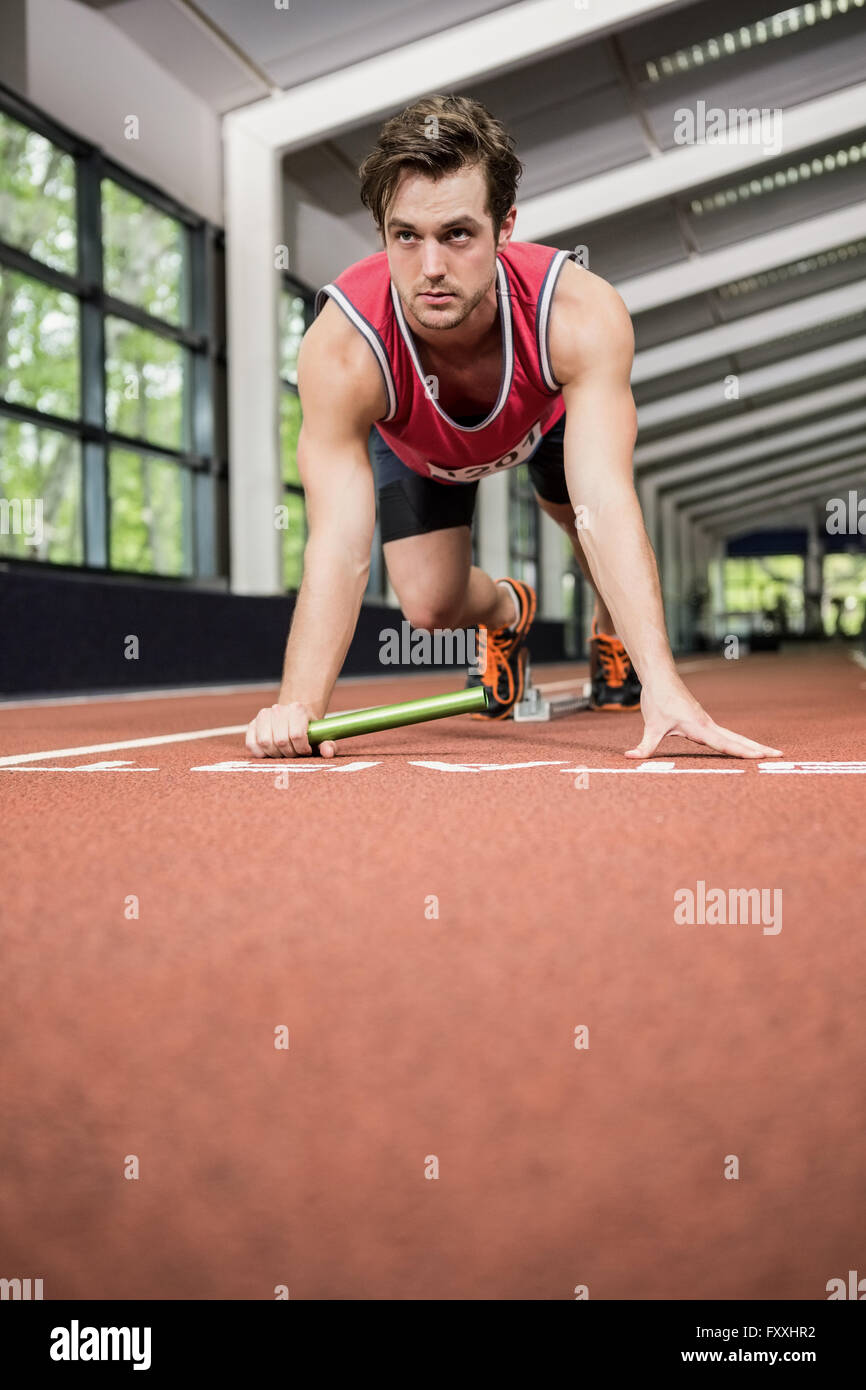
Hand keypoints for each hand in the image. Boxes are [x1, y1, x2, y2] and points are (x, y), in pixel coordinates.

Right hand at [245, 702, 336, 758]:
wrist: (293, 716)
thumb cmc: (308, 729)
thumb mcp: (321, 735)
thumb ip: (328, 744)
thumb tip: (329, 752)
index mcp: (297, 709)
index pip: (296, 735)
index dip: (302, 749)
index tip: (306, 751)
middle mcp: (278, 709)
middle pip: (281, 741)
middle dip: (289, 753)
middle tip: (295, 753)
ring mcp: (263, 716)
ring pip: (265, 743)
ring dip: (275, 754)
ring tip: (284, 752)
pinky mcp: (252, 725)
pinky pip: (251, 744)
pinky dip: (260, 753)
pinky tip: (270, 753)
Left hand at [624, 681, 781, 760]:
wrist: (660, 678)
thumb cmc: (658, 699)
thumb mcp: (650, 726)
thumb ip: (644, 746)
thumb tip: (630, 757)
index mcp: (699, 727)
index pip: (724, 743)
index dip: (742, 751)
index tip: (760, 757)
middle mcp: (708, 725)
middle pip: (737, 739)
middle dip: (758, 748)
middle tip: (780, 756)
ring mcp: (708, 723)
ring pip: (734, 736)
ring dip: (752, 745)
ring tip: (769, 753)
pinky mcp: (704, 722)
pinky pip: (725, 735)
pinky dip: (739, 742)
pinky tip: (744, 747)